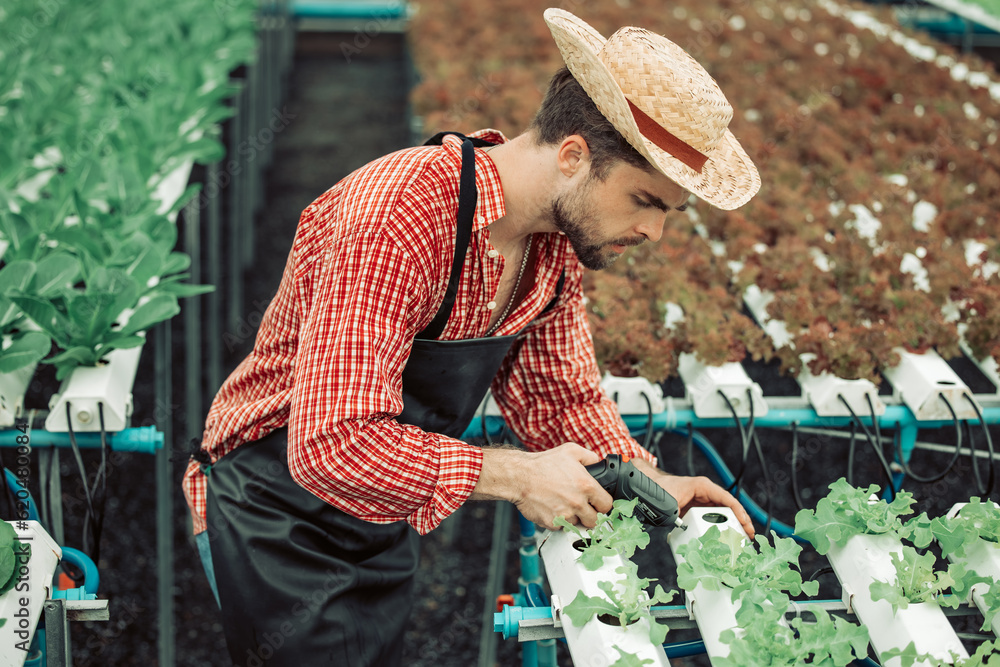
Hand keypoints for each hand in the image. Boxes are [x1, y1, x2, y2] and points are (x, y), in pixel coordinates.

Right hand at [472, 443, 612, 529]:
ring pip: (578, 524)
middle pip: (595, 521)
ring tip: (564, 504)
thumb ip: (590, 457)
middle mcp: (578, 503)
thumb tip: (600, 462)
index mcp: (586, 486)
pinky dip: (559, 520)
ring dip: (574, 518)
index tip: (598, 504)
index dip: (603, 504)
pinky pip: (561, 527)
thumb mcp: (571, 451)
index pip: (607, 505)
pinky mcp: (552, 523)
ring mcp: (565, 515)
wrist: (519, 476)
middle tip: (583, 508)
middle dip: (590, 515)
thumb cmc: (543, 464)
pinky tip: (553, 508)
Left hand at [632, 458, 754, 538]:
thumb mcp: (669, 503)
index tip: (746, 526)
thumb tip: (684, 530)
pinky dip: (719, 527)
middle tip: (748, 537)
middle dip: (739, 522)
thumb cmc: (657, 490)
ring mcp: (702, 501)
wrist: (646, 486)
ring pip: (722, 514)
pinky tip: (724, 539)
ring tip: (741, 541)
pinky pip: (712, 518)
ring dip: (731, 526)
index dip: (739, 513)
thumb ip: (677, 515)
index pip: (727, 499)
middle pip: (728, 508)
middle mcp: (705, 493)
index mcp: (702, 486)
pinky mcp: (697, 509)